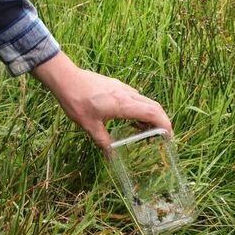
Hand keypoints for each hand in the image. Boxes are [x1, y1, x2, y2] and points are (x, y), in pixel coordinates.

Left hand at [31, 52, 171, 147]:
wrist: (66, 79)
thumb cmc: (77, 101)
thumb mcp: (89, 126)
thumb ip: (103, 141)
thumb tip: (112, 156)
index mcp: (123, 104)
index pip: (153, 113)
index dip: (165, 125)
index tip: (168, 138)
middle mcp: (127, 94)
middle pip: (154, 106)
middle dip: (162, 121)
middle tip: (160, 137)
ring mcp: (123, 88)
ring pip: (145, 101)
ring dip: (150, 115)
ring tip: (143, 131)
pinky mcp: (117, 86)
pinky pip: (136, 97)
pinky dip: (140, 108)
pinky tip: (130, 119)